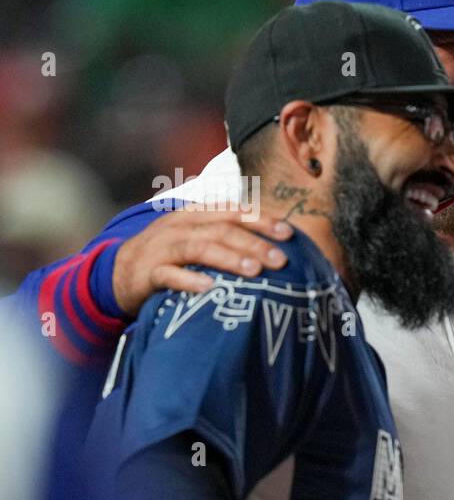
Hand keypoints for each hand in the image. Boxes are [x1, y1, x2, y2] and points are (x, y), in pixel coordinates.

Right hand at [112, 204, 292, 315]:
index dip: (260, 220)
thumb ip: (228, 237)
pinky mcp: (146, 273)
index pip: (232, 211)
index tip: (289, 233)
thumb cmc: (172, 257)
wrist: (117, 272)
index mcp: (195, 214)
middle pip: (220, 229)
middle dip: (253, 242)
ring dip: (228, 258)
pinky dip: (189, 280)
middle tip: (281, 260)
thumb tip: (278, 248)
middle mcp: (179, 226)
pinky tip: (210, 288)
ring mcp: (161, 248)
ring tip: (254, 270)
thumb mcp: (197, 238)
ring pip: (198, 247)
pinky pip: (168, 275)